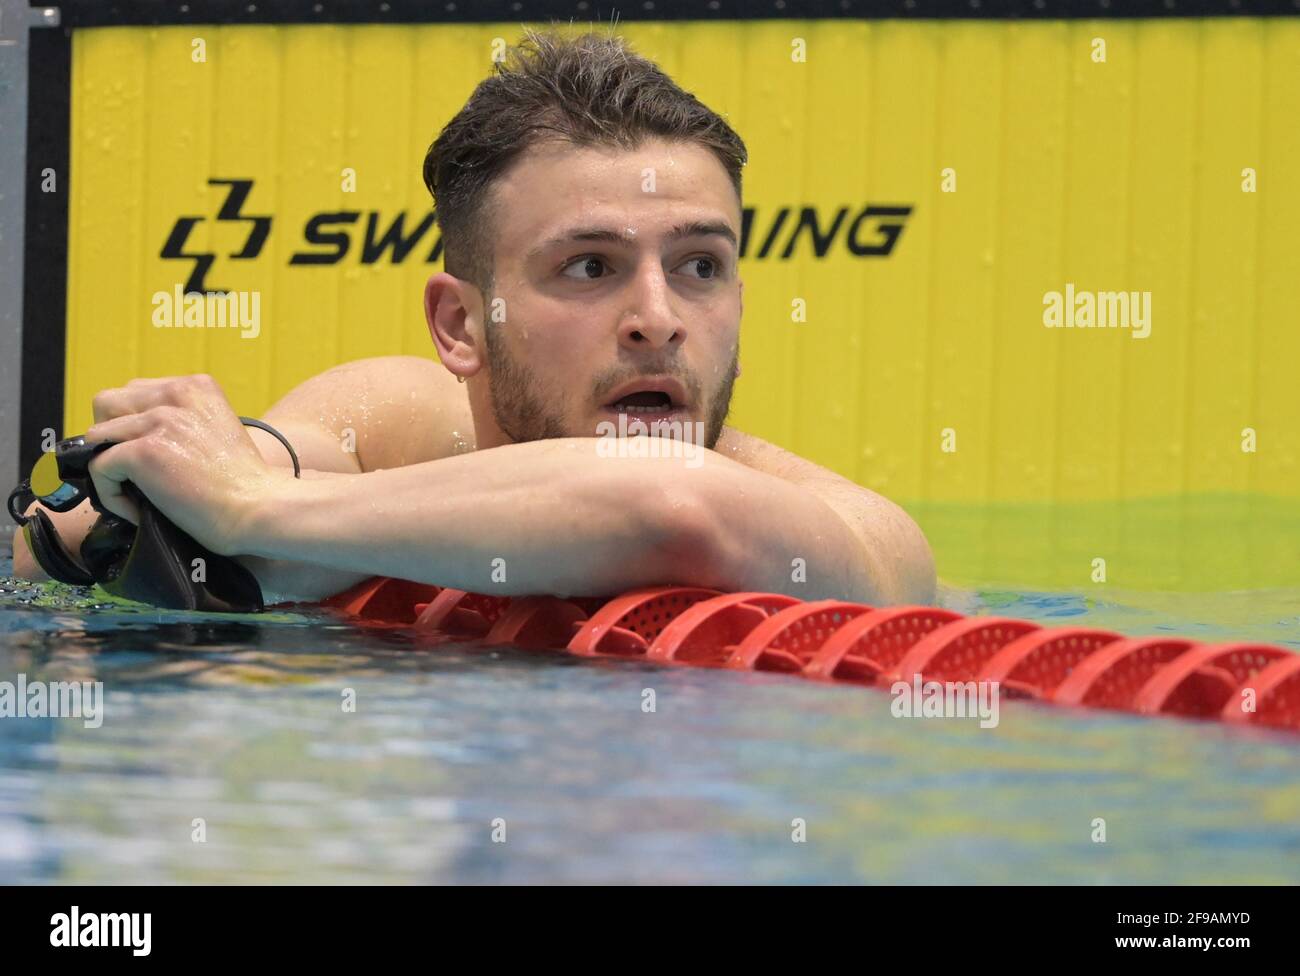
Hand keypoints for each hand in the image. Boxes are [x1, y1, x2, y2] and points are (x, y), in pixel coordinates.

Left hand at [84, 374, 280, 556]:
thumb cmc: (241, 484)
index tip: (148, 457)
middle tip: (131, 471)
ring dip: (109, 469)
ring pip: (96, 438)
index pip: (134, 392)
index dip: (130, 427)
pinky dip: (111, 495)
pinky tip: (138, 510)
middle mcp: (176, 394)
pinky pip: (99, 469)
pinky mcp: (144, 451)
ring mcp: (159, 420)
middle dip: (109, 438)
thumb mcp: (214, 431)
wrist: (258, 508)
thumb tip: (128, 439)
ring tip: (136, 494)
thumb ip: (180, 422)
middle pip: (106, 403)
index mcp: (196, 386)